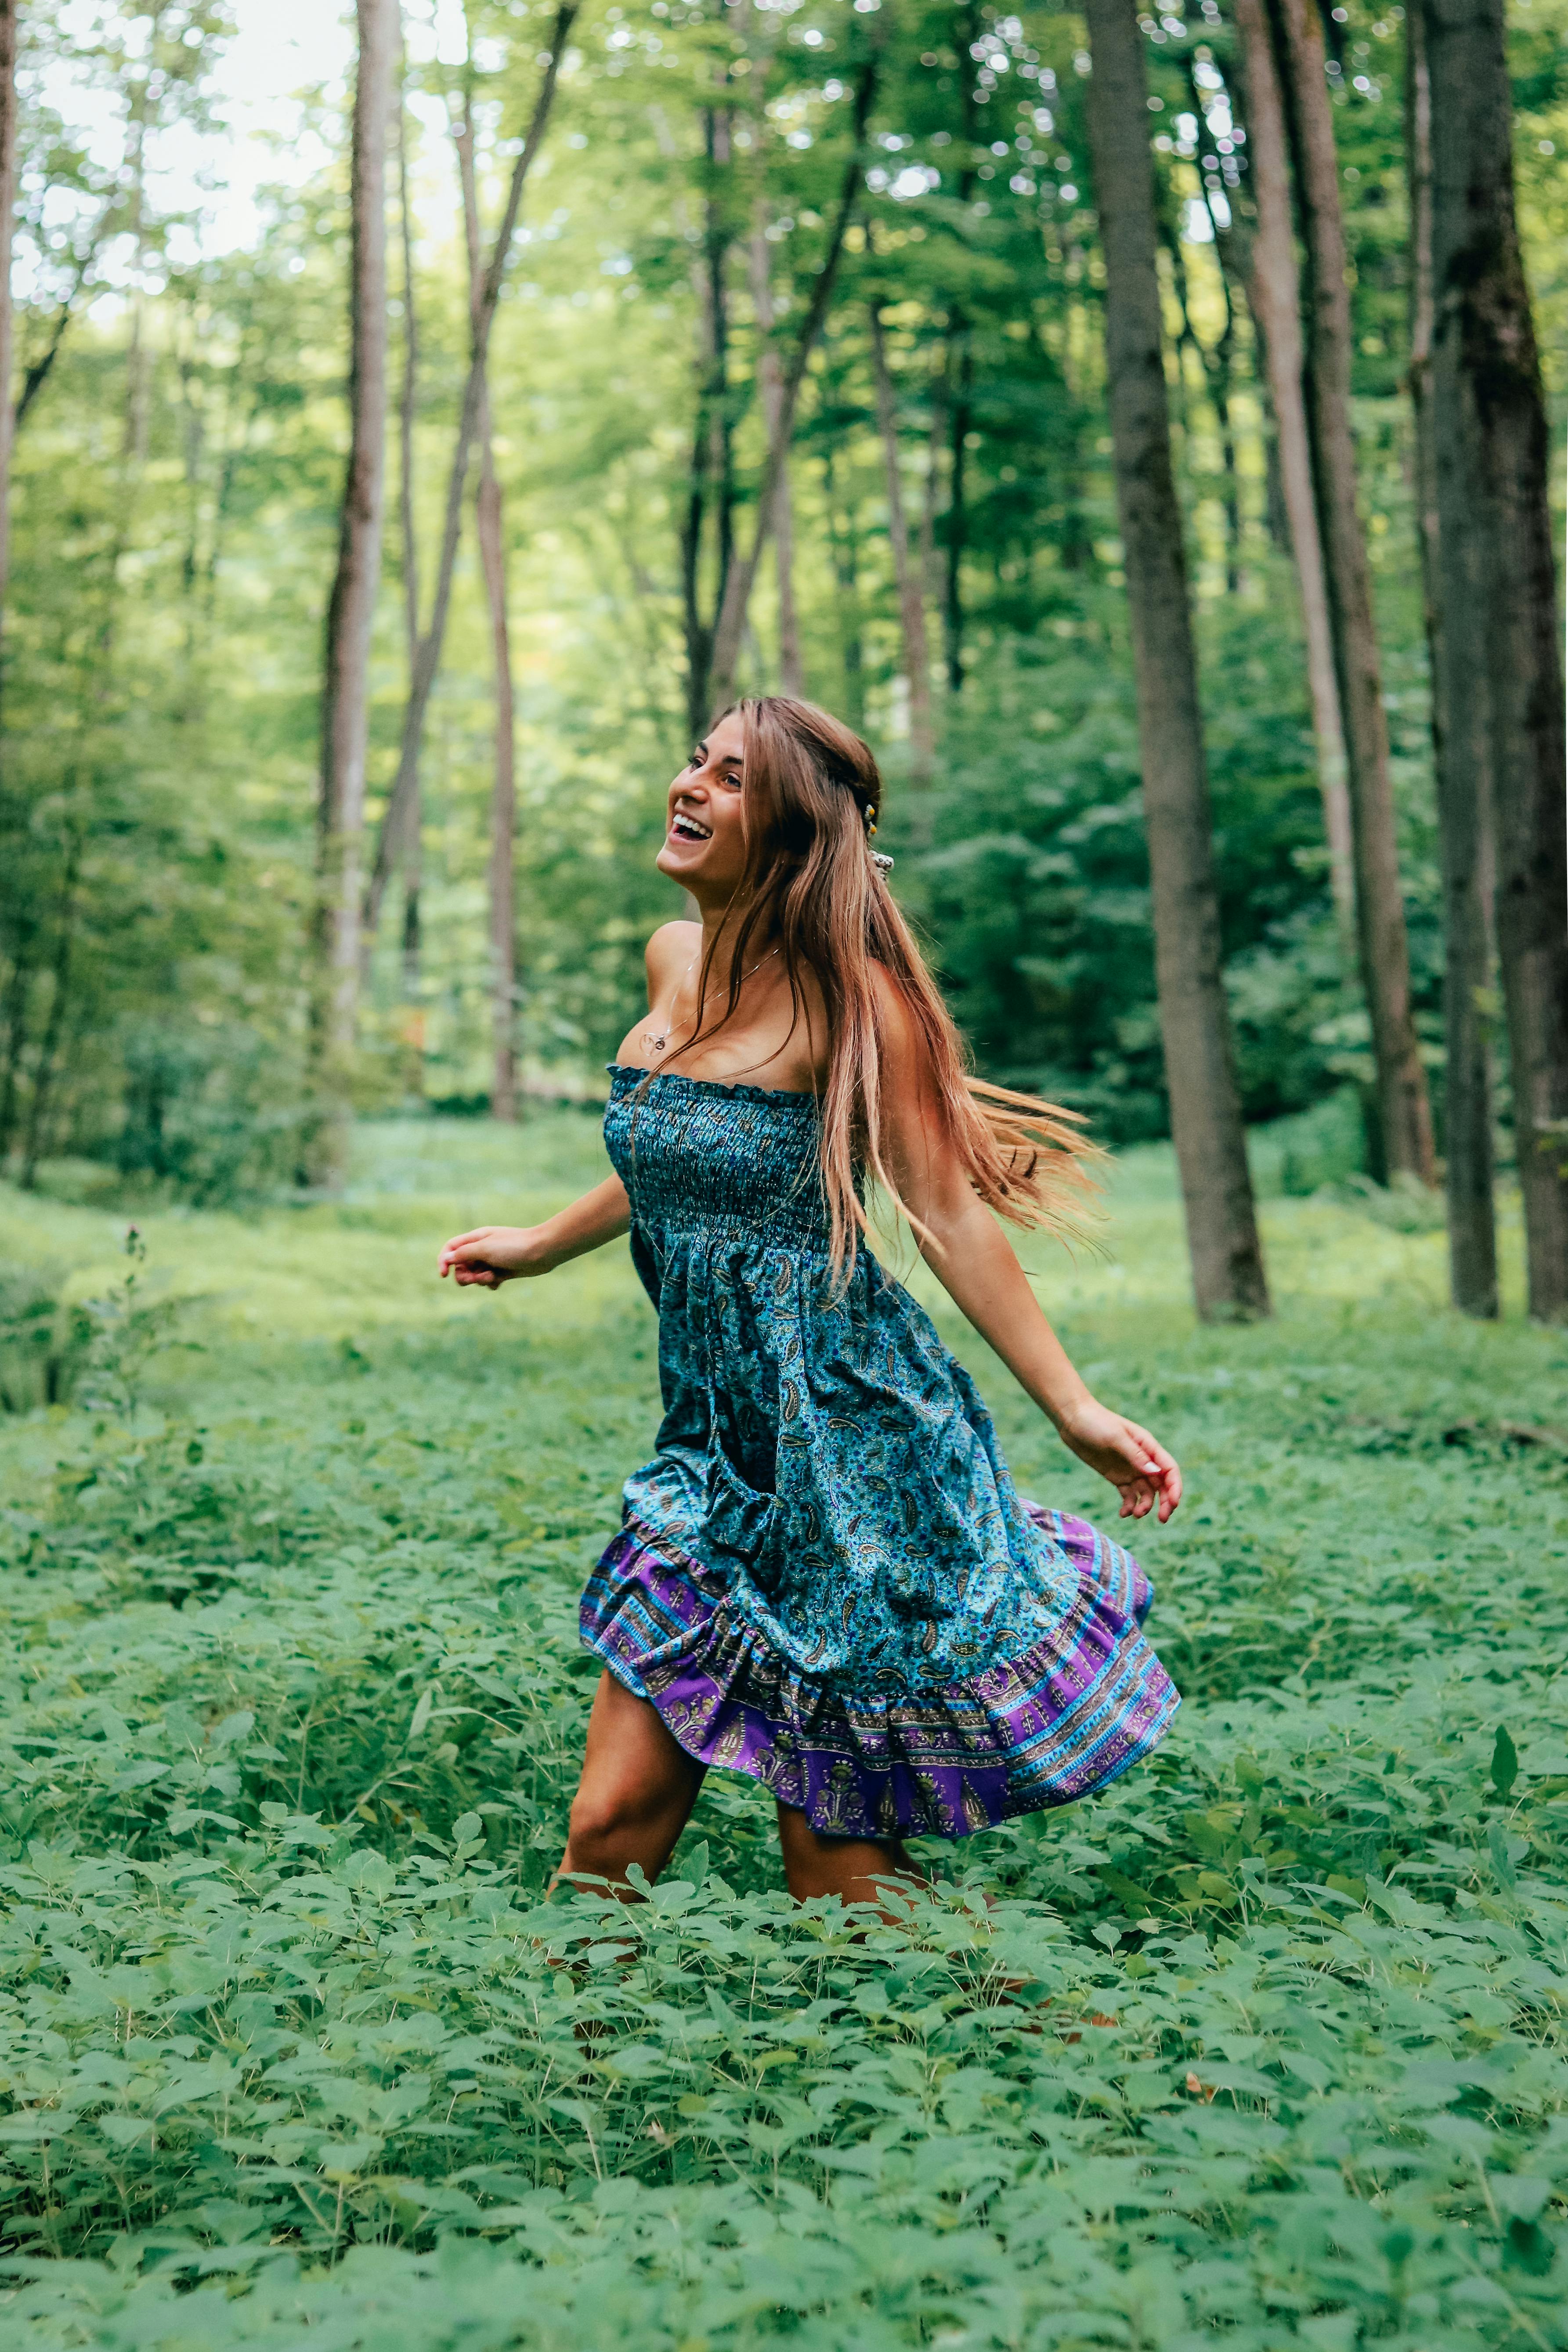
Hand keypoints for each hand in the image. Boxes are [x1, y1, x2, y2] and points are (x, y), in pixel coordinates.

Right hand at [438, 1226, 545, 1288]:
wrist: (542, 1252)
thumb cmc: (514, 1247)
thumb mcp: (485, 1248)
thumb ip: (464, 1253)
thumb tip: (446, 1258)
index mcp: (476, 1238)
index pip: (451, 1248)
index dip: (444, 1261)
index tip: (444, 1275)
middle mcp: (482, 1249)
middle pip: (460, 1266)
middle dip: (464, 1275)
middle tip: (476, 1277)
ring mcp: (492, 1260)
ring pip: (474, 1276)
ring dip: (479, 1279)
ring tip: (492, 1276)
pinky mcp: (502, 1271)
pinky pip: (487, 1281)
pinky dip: (490, 1283)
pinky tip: (500, 1280)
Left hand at [1055, 1399, 1181, 1523]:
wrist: (1073, 1420)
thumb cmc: (1096, 1422)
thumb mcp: (1116, 1437)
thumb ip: (1136, 1455)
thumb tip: (1156, 1472)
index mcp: (1148, 1446)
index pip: (1169, 1469)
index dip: (1175, 1487)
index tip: (1173, 1504)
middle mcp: (1143, 1460)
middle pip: (1162, 1485)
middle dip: (1165, 1502)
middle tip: (1162, 1519)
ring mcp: (1130, 1469)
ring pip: (1146, 1493)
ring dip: (1145, 1506)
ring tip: (1135, 1514)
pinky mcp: (1117, 1477)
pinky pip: (1128, 1495)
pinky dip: (1129, 1506)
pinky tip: (1123, 1513)